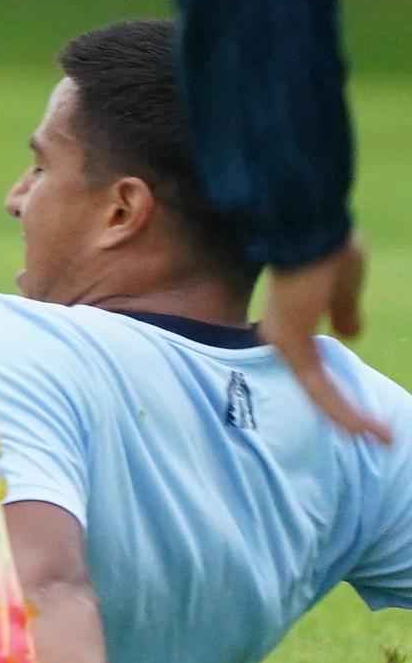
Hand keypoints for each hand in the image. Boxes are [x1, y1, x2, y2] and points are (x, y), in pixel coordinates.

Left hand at [259, 240, 386, 442]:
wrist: (306, 224)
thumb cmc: (323, 244)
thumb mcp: (343, 283)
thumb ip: (344, 310)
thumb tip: (349, 333)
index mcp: (290, 317)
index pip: (311, 361)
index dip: (335, 381)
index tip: (358, 399)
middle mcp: (281, 332)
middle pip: (311, 382)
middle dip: (341, 410)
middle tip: (371, 434)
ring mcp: (284, 341)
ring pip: (318, 392)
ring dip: (351, 418)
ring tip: (381, 439)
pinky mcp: (292, 346)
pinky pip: (320, 390)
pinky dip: (346, 411)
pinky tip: (371, 431)